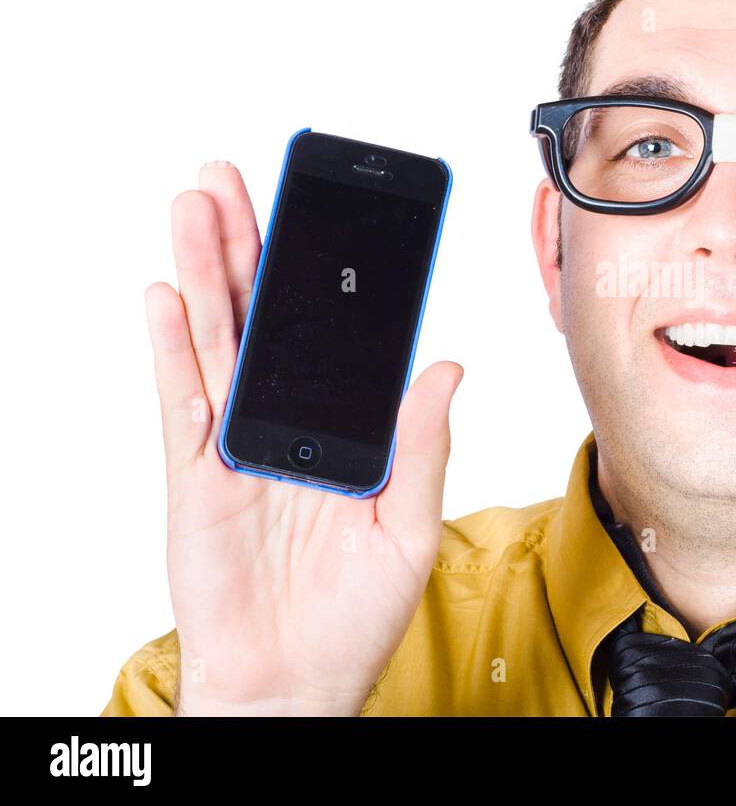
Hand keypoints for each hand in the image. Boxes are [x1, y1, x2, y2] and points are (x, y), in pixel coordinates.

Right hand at [146, 160, 461, 715]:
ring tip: (198, 203)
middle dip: (253, 244)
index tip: (334, 213)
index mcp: (348, 426)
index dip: (334, 276)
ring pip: (219, 339)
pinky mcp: (194, 473)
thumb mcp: (408, 529)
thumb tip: (445, 365)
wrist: (293, 682)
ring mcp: (238, 441)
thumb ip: (421, 446)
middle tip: (241, 177)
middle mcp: (291, 419)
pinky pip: (181, 400)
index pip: (339, 334)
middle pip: (267, 317)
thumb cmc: (354, 617)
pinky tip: (166, 295)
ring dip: (206, 271)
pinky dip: (171, 347)